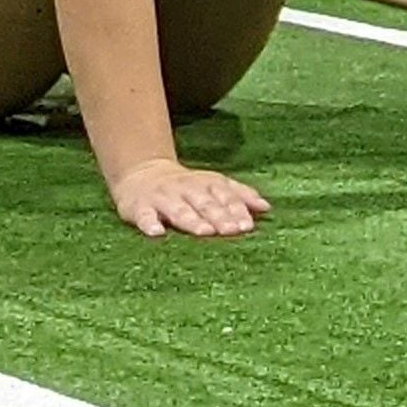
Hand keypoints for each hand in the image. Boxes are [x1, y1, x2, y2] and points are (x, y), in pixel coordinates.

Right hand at [107, 159, 269, 239]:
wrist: (141, 174)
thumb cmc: (187, 187)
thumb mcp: (214, 185)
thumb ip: (240, 195)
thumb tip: (267, 207)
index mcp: (207, 184)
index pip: (225, 196)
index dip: (237, 210)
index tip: (248, 225)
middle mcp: (187, 189)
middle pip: (205, 204)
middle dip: (220, 217)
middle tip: (232, 231)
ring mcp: (163, 197)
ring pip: (179, 209)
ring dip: (192, 220)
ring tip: (204, 232)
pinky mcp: (139, 207)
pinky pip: (144, 215)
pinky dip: (150, 223)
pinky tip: (156, 233)